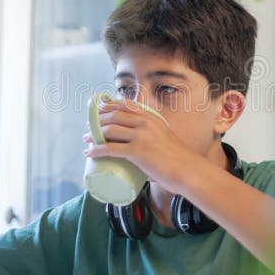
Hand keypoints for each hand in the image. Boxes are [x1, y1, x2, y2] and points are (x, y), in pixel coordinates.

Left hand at [83, 100, 204, 193]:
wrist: (187, 169)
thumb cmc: (178, 157)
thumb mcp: (165, 136)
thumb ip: (152, 135)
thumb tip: (139, 143)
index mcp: (152, 117)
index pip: (126, 105)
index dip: (109, 105)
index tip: (99, 109)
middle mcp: (145, 123)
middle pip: (114, 116)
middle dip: (98, 120)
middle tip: (90, 127)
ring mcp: (140, 136)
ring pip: (110, 130)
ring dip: (94, 134)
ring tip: (87, 139)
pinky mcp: (137, 151)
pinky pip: (110, 148)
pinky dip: (96, 150)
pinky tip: (89, 152)